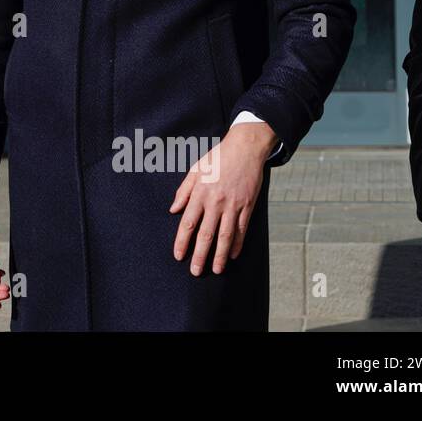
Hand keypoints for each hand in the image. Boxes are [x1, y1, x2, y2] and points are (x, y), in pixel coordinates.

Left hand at [170, 121, 276, 275]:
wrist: (244, 149)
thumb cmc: (217, 158)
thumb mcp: (195, 170)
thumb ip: (183, 191)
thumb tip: (173, 210)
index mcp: (199, 193)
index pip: (188, 223)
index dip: (182, 241)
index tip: (178, 255)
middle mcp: (215, 202)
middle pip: (206, 234)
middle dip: (200, 255)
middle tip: (195, 271)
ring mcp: (232, 205)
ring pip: (224, 236)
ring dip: (219, 255)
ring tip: (215, 270)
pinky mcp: (247, 206)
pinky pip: (241, 229)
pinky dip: (237, 243)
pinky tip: (233, 255)